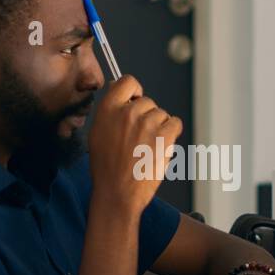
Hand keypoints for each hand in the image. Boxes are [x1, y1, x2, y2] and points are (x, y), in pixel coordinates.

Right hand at [86, 75, 182, 217]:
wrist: (117, 193)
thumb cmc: (107, 169)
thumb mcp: (98, 134)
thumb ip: (110, 111)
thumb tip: (119, 91)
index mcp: (108, 109)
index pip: (128, 82)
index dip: (135, 92)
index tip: (136, 102)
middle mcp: (127, 111)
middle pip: (148, 102)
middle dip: (147, 117)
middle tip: (139, 139)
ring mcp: (146, 122)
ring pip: (162, 114)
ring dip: (159, 129)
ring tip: (146, 149)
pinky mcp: (163, 135)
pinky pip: (175, 123)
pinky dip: (172, 134)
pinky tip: (160, 147)